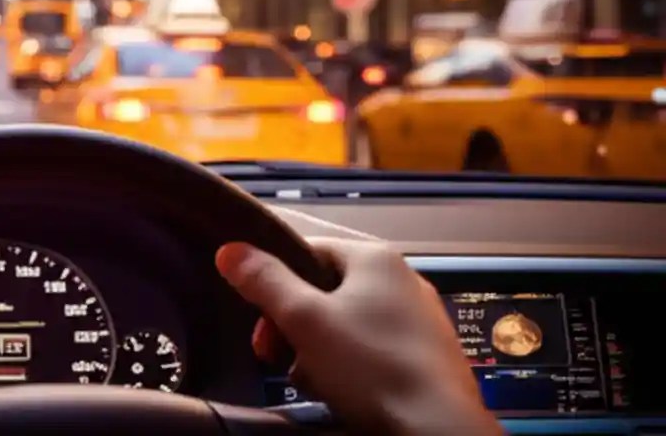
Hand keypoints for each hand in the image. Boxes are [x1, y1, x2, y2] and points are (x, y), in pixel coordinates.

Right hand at [216, 238, 500, 435]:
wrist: (436, 431)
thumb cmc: (370, 367)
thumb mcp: (304, 320)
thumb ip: (264, 281)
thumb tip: (230, 249)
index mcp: (375, 258)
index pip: (307, 250)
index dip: (274, 281)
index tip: (259, 318)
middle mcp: (402, 280)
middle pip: (325, 291)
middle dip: (294, 325)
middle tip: (275, 355)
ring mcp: (419, 320)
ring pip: (346, 325)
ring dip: (317, 351)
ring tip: (311, 380)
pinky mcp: (427, 357)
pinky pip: (372, 351)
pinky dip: (350, 367)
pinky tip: (341, 392)